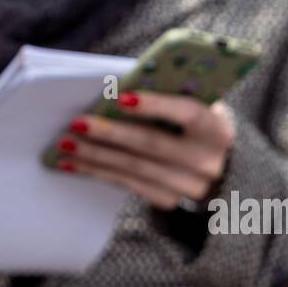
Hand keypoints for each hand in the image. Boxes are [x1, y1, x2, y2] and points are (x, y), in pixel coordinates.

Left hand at [53, 93, 234, 210]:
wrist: (221, 167)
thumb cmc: (197, 123)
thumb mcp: (198, 104)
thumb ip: (172, 93)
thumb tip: (119, 86)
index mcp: (218, 130)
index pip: (188, 114)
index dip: (156, 106)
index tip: (121, 98)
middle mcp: (207, 162)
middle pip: (153, 145)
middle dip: (111, 133)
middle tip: (78, 123)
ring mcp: (189, 187)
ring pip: (135, 168)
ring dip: (95, 155)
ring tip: (66, 143)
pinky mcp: (169, 200)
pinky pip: (128, 184)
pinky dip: (98, 172)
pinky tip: (74, 164)